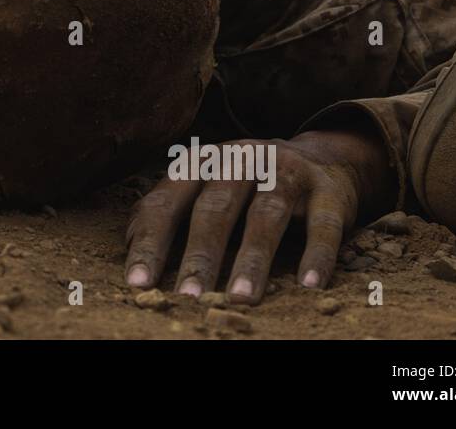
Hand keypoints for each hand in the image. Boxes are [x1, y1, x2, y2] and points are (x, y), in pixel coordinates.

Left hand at [123, 129, 393, 304]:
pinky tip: (309, 287)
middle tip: (187, 297)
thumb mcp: (204, 187)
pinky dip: (317, 256)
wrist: (323, 158)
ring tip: (239, 298)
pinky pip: (322, 225)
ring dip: (252, 260)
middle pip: (215, 209)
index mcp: (203, 163)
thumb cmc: (246, 185)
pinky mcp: (328, 190)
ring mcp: (286, 172)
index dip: (151, 243)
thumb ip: (168, 210)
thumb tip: (128, 244)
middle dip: (199, 255)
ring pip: (265, 216)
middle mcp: (240, 160)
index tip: (138, 284)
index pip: (168, 203)